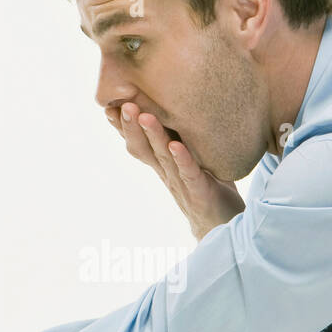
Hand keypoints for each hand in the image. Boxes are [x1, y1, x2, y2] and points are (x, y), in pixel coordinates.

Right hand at [108, 103, 244, 240]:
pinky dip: (182, 159)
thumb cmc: (208, 187)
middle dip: (131, 126)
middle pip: (144, 148)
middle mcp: (166, 173)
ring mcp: (181, 183)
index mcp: (162, 164)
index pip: (137, 143)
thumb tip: (179, 106)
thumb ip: (181, 138)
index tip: (108, 107)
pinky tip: (176, 145)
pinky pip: (189, 173)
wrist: (223, 226)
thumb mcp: (190, 159)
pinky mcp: (200, 192)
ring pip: (163, 157)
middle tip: (124, 105)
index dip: (122, 127)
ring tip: (144, 116)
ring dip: (153, 136)